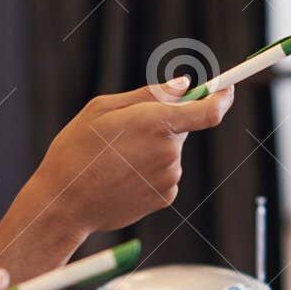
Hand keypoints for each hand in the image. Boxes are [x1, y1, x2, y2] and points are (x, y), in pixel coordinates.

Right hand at [29, 80, 234, 233]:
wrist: (64, 203)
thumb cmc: (76, 150)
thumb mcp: (102, 109)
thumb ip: (149, 94)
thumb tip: (184, 86)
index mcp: (156, 123)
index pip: (209, 111)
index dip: (222, 97)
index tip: (226, 89)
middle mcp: (169, 152)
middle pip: (182, 129)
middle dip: (163, 124)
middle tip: (126, 131)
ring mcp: (169, 178)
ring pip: (171, 153)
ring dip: (152, 150)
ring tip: (116, 159)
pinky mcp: (164, 198)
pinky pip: (165, 175)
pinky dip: (149, 172)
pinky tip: (122, 176)